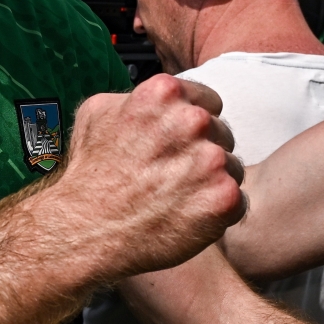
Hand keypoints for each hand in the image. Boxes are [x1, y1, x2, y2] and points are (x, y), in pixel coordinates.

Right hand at [47, 76, 243, 281]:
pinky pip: (237, 201)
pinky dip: (218, 212)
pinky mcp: (223, 198)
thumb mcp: (98, 112)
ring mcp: (211, 160)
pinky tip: (188, 217)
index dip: (192, 126)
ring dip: (212, 183)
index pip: (209, 102)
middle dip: (202, 153)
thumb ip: (136, 97)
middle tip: (172, 176)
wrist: (86, 229)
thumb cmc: (89, 174)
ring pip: (232, 167)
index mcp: (165, 93)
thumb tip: (160, 99)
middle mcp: (193, 121)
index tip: (177, 146)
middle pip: (222, 134)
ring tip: (177, 199)